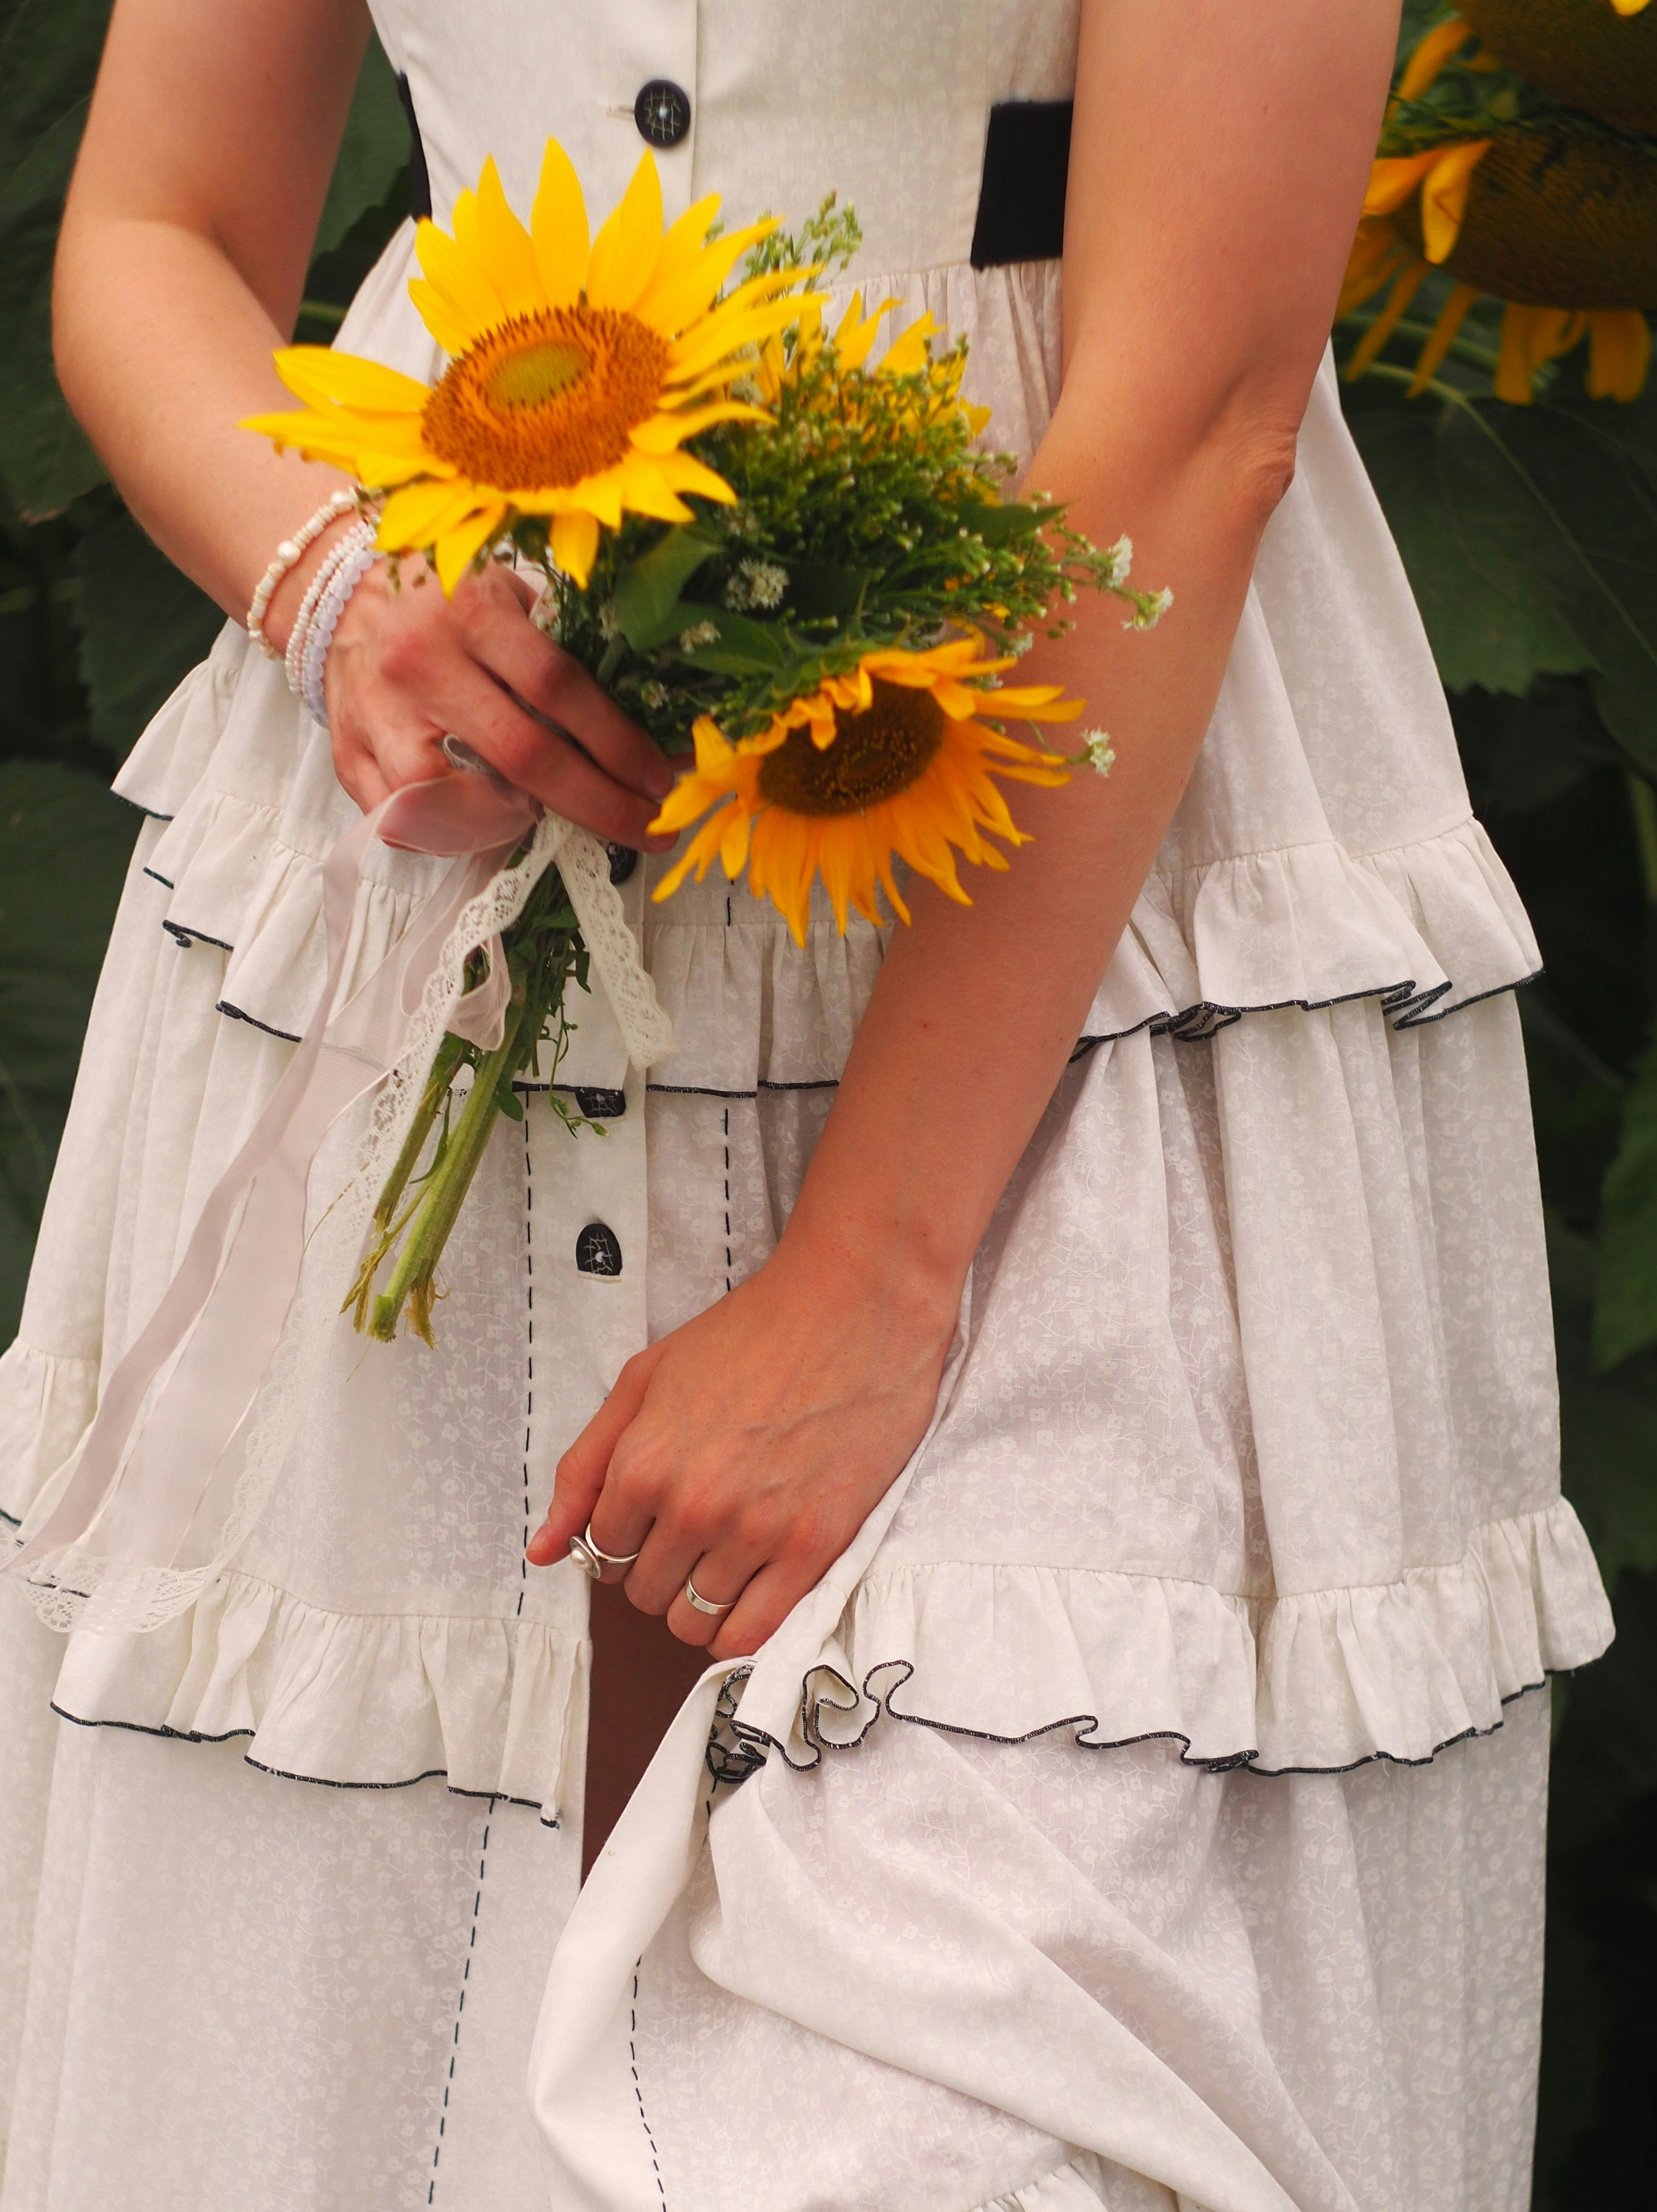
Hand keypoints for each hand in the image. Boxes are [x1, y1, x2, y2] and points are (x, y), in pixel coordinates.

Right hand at [277, 536, 677, 844]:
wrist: (339, 598)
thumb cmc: (445, 600)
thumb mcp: (505, 595)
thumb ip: (559, 646)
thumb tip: (645, 719)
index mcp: (470, 613)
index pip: (558, 688)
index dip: (618, 743)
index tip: (659, 781)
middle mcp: (421, 665)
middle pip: (523, 756)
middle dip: (597, 804)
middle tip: (646, 830)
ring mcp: (379, 717)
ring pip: (458, 803)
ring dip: (521, 825)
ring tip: (558, 823)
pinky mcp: (348, 757)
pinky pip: (409, 823)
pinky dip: (457, 836)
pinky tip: (492, 827)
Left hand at [525, 1237, 956, 1658]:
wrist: (854, 1304)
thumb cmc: (750, 1331)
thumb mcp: (645, 1378)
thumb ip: (585, 1466)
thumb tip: (543, 1550)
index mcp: (642, 1464)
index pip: (602, 1553)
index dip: (622, 1538)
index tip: (651, 1517)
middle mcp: (692, 1507)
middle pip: (644, 1593)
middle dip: (658, 1567)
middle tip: (694, 1524)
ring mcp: (755, 1532)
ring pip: (693, 1621)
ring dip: (699, 1595)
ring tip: (726, 1548)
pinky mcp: (814, 1547)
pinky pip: (751, 1635)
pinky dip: (738, 1627)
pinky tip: (748, 1590)